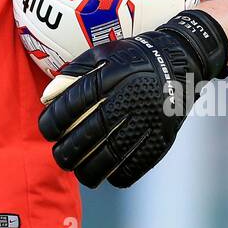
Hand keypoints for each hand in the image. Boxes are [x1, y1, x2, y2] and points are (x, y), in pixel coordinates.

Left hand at [37, 10, 227, 189]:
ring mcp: (148, 119)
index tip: (47, 130)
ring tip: (78, 171)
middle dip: (69, 150)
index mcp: (114, 74)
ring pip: (113, 153)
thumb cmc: (134, 58)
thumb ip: (75, 71)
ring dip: (89, 168)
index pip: (76, 101)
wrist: (181, 61)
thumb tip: (46, 96)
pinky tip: (106, 175)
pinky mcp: (162, 136)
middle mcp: (131, 96)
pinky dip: (118, 175)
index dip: (56, 120)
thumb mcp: (105, 53)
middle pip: (93, 131)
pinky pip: (138, 163)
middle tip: (59, 156)